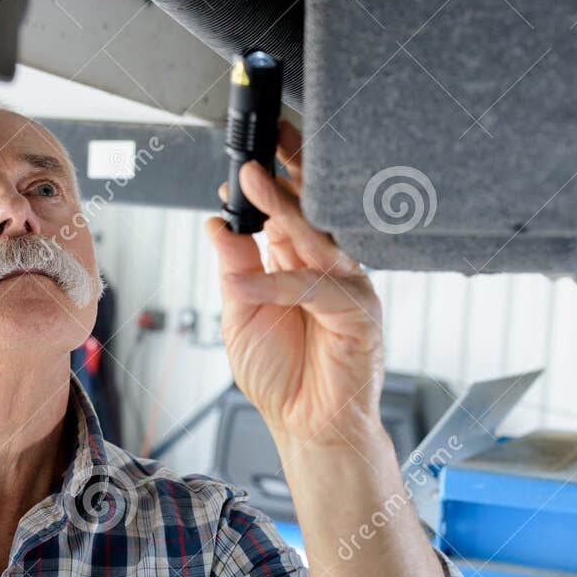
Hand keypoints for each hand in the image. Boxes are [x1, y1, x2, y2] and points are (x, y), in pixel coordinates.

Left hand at [205, 123, 387, 450]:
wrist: (307, 426)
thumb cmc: (281, 376)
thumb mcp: (238, 313)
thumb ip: (234, 267)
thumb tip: (217, 223)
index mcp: (296, 263)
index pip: (284, 211)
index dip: (264, 186)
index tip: (236, 166)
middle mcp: (324, 268)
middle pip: (308, 210)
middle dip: (286, 172)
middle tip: (257, 149)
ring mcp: (345, 286)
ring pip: (316, 238)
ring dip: (284, 209)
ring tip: (254, 183)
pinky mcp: (359, 312)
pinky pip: (317, 288)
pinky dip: (279, 284)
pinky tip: (247, 284)